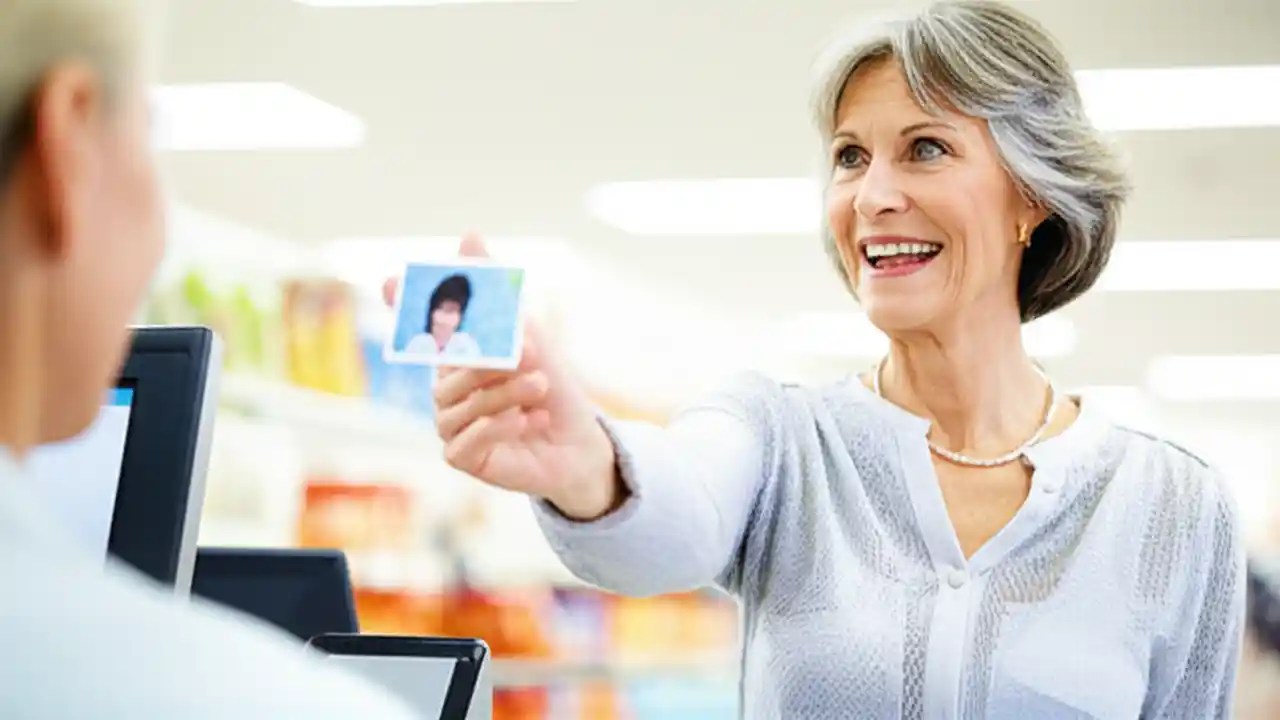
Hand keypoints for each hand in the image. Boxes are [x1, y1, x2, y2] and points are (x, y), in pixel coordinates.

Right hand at [382, 233, 624, 520]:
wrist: (578, 442)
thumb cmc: (550, 388)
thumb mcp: (528, 335)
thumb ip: (496, 295)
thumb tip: (468, 235)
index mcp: (456, 360)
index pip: (420, 330)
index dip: (402, 305)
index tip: (389, 280)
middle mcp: (446, 392)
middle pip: (447, 371)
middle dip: (489, 360)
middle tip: (530, 354)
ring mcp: (451, 427)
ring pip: (457, 406)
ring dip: (503, 393)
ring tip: (540, 386)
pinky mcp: (463, 458)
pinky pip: (463, 442)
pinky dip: (498, 426)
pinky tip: (528, 419)